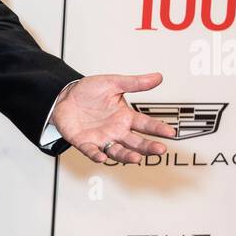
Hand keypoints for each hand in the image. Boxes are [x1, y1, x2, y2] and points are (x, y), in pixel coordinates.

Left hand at [52, 73, 176, 163]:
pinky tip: (102, 157)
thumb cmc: (89, 91)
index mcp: (125, 117)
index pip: (146, 124)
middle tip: (160, 150)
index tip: (170, 133)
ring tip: (136, 158)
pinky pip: (91, 151)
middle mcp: (116, 131)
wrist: (64, 96)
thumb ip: (135, 83)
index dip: (158, 128)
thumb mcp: (113, 83)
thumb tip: (158, 77)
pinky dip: (96, 155)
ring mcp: (101, 138)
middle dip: (148, 147)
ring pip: (117, 151)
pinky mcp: (84, 143)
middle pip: (135, 142)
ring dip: (126, 156)